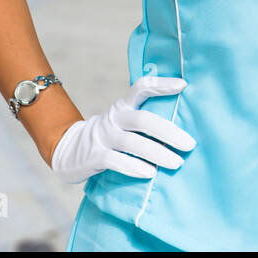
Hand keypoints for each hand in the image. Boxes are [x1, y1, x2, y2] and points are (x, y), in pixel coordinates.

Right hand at [49, 75, 195, 183]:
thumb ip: (144, 122)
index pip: (141, 87)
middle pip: (142, 119)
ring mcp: (102, 137)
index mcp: (123, 106)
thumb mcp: (123, 123)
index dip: (161, 84)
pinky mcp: (94, 156)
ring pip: (132, 143)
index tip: (183, 85)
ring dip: (157, 153)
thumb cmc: (109, 138)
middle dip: (168, 132)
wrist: (67, 150)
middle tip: (189, 144)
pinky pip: (115, 160)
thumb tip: (183, 132)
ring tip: (176, 163)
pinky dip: (134, 167)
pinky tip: (150, 173)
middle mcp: (113, 117)